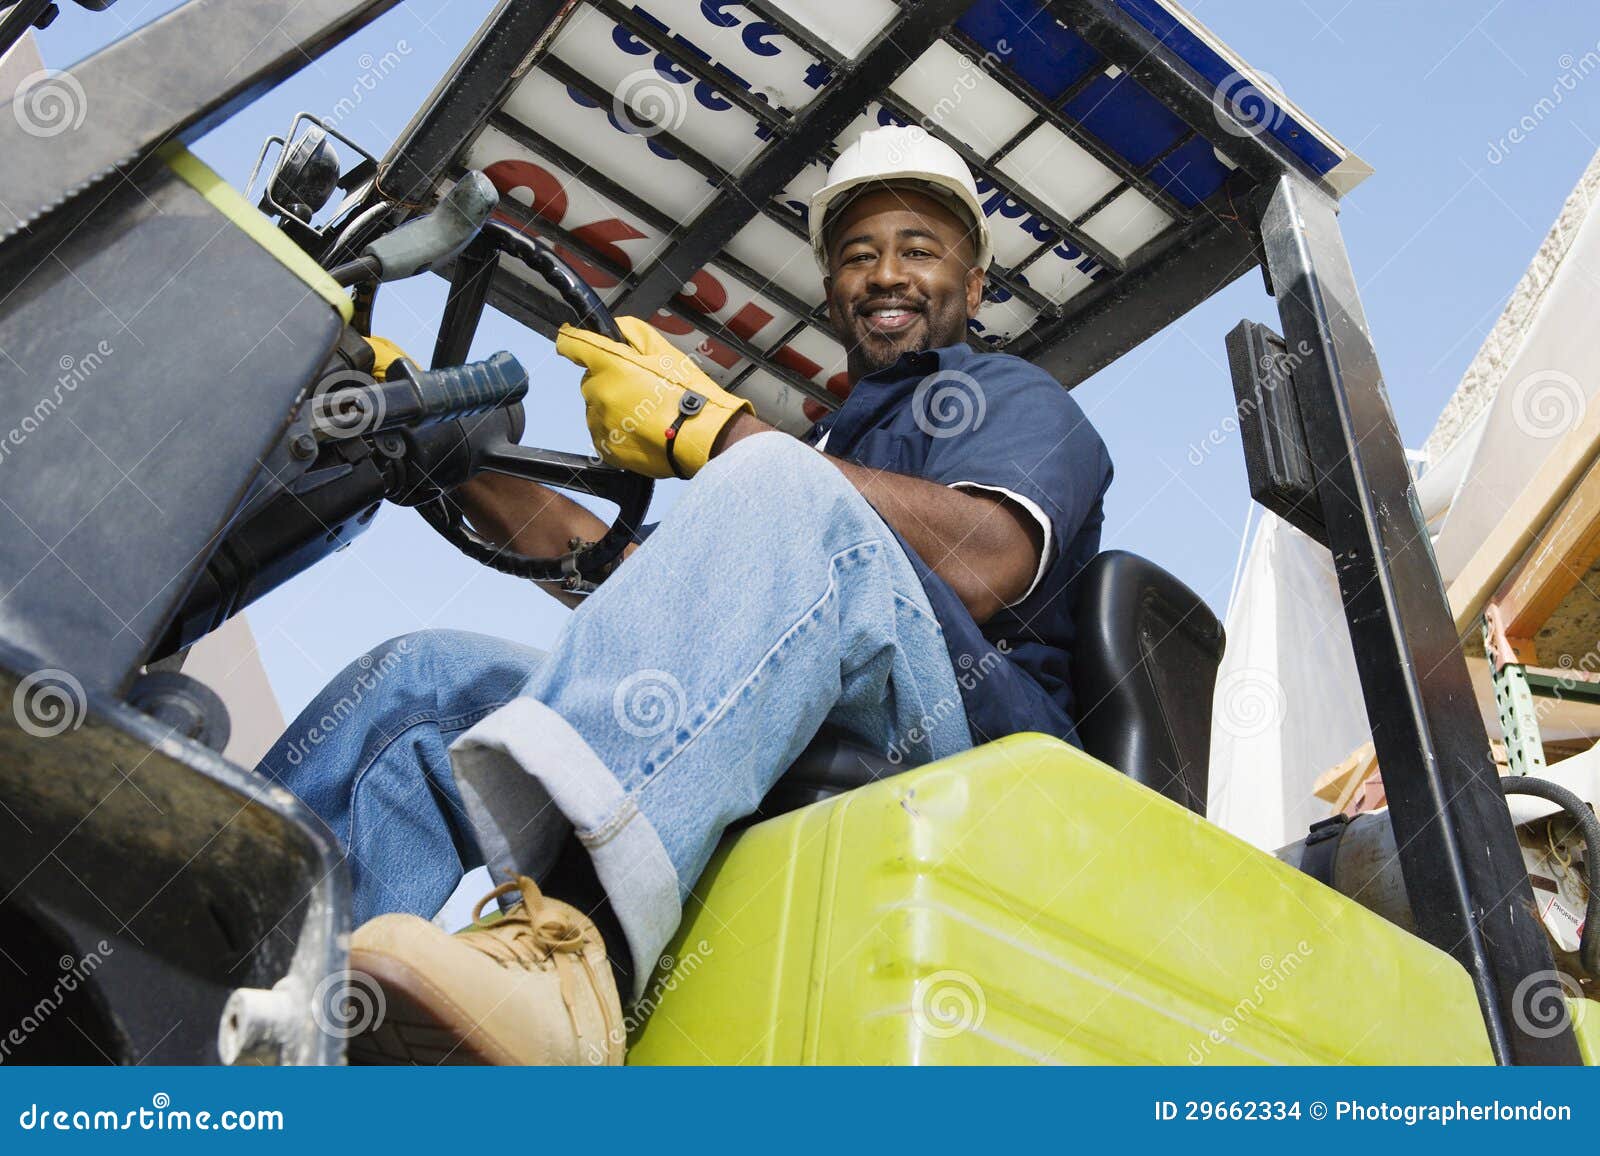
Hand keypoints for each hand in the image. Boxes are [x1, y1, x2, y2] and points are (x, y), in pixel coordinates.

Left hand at [556, 317, 752, 478]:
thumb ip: (633, 331)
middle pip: (592, 380)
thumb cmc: (687, 394)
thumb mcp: (665, 350)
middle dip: (611, 380)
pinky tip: (643, 429)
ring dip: (615, 407)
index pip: (571, 344)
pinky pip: (604, 432)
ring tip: (647, 413)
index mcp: (609, 364)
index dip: (572, 340)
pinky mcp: (605, 447)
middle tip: (642, 388)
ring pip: (598, 408)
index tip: (573, 341)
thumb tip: (614, 330)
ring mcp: (599, 422)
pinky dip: (618, 429)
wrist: (701, 438)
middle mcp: (598, 393)